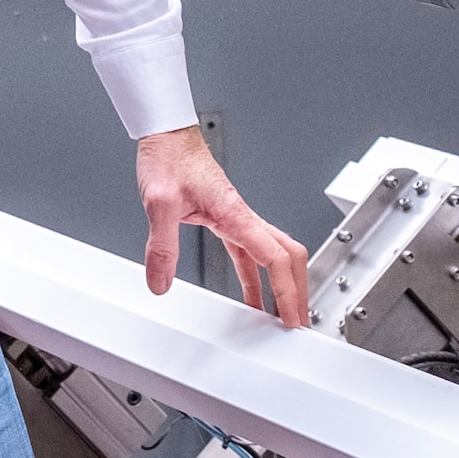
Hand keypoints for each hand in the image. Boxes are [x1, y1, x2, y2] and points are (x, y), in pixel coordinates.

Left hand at [136, 125, 308, 325]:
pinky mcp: (226, 218)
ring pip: (274, 255)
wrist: (166, 134)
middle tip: (298, 323)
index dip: (288, 291)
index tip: (292, 317)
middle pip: (289, 256)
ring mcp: (237, 218)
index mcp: (236, 214)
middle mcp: (242, 216)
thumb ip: (162, 245)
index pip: (276, 258)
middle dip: (299, 291)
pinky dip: (257, 278)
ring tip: (281, 317)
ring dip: (283, 286)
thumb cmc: (168, 156)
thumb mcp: (159, 202)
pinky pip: (251, 254)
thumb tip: (161, 281)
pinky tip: (251, 296)